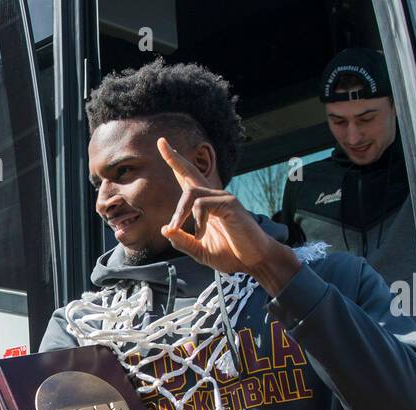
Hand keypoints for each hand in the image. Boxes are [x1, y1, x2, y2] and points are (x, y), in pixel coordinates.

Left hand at [156, 137, 300, 294]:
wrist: (254, 261)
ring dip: (180, 213)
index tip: (163, 144)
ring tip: (177, 228)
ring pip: (191, 194)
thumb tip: (165, 228)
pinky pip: (203, 205)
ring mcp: (223, 198)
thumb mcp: (200, 250)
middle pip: (191, 172)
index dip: (176, 163)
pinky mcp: (230, 204)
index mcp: (205, 206)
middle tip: (161, 142)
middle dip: (174, 159)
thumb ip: (182, 241)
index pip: (188, 180)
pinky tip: (201, 234)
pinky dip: (197, 221)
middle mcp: (213, 197)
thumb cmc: (231, 254)